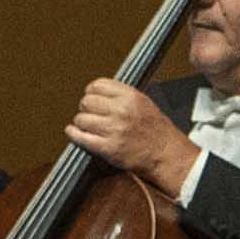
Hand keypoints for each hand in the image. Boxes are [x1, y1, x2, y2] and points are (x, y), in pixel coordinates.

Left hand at [68, 76, 200, 194]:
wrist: (166, 154)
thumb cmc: (156, 130)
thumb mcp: (143, 102)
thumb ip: (121, 95)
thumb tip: (97, 91)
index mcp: (130, 97)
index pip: (97, 85)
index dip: (91, 92)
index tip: (92, 97)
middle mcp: (121, 111)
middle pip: (86, 101)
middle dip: (86, 108)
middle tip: (91, 114)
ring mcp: (114, 129)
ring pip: (81, 119)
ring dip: (82, 123)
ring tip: (89, 126)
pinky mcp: (108, 147)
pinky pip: (81, 137)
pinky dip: (74, 134)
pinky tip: (73, 132)